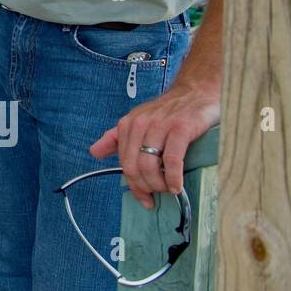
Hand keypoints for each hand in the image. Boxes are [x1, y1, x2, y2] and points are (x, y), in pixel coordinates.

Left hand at [89, 79, 219, 208]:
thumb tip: (94, 152)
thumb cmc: (168, 111)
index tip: (144, 199)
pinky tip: (177, 186)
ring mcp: (160, 126)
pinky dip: (173, 178)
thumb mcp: (138, 120)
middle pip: (133, 166)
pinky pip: (171, 160)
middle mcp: (140, 124)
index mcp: (127, 125)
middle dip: (145, 186)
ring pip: (150, 165)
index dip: (133, 185)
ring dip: (159, 185)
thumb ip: (116, 137)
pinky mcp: (180, 129)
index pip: (124, 163)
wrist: (196, 91)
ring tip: (168, 189)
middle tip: (158, 194)